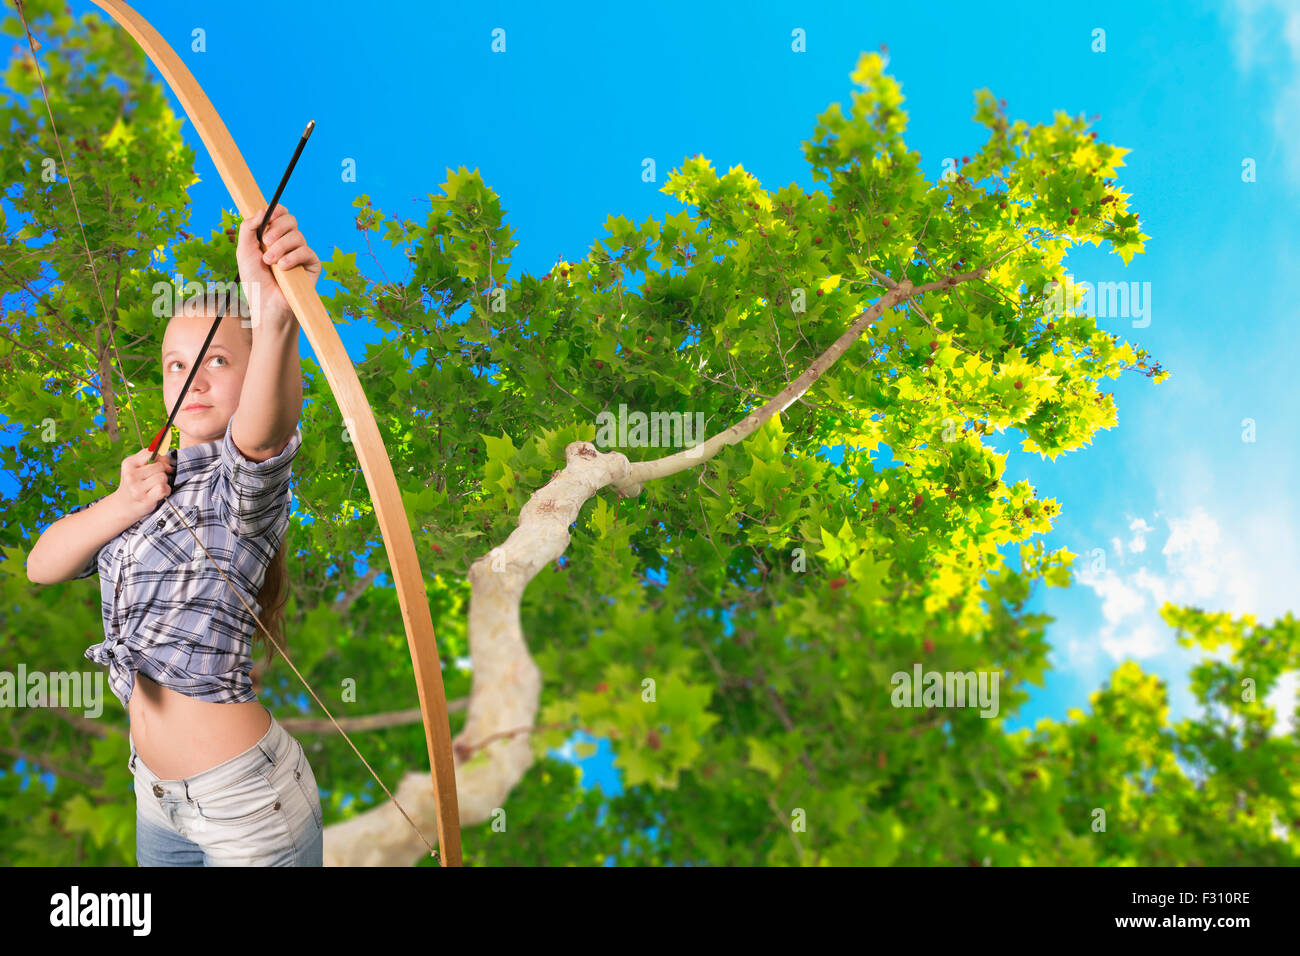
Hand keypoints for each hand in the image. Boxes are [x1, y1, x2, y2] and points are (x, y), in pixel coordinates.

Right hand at [112, 428, 174, 521]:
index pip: (152, 452)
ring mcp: (137, 488)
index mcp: (129, 463)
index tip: (159, 464)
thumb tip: (166, 454)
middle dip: (163, 471)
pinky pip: (164, 488)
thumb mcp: (137, 468)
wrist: (124, 506)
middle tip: (154, 479)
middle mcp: (131, 475)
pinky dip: (166, 490)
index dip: (160, 457)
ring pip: (163, 477)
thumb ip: (151, 458)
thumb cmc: (135, 484)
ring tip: (155, 487)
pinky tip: (159, 493)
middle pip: (160, 466)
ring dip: (164, 482)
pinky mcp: (145, 498)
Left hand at [236, 204, 320, 324]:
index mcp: (273, 236)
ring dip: (280, 247)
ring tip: (270, 263)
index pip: (280, 215)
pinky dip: (293, 257)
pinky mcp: (312, 265)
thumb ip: (248, 228)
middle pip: (291, 220)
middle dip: (277, 229)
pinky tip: (282, 268)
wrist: (266, 305)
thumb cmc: (255, 281)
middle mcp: (288, 242)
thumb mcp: (244, 252)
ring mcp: (301, 253)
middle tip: (265, 242)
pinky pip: (306, 251)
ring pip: (297, 235)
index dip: (277, 211)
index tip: (268, 216)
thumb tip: (262, 209)